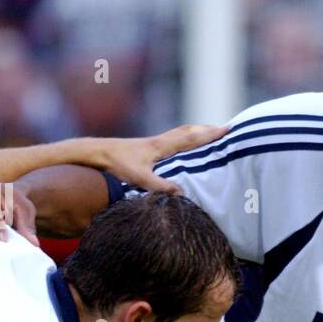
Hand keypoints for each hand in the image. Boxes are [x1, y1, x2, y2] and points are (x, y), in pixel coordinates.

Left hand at [87, 123, 228, 192]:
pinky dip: (183, 137)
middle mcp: (159, 140)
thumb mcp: (140, 178)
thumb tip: (182, 194)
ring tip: (208, 132)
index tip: (226, 129)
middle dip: (207, 129)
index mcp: (161, 146)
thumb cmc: (117, 164)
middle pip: (188, 131)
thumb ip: (160, 187)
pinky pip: (172, 138)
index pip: (191, 138)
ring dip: (196, 131)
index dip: (209, 135)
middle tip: (224, 128)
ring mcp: (153, 142)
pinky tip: (182, 144)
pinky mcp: (146, 146)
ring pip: (180, 132)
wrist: (96, 152)